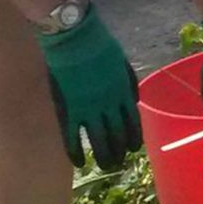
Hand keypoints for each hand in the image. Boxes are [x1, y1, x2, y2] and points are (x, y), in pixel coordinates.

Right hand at [36, 4, 142, 169]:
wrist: (73, 36)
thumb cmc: (98, 44)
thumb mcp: (121, 62)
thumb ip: (127, 83)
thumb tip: (133, 101)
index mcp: (122, 90)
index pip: (132, 120)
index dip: (134, 137)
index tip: (135, 149)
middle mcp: (108, 103)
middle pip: (117, 134)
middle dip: (120, 152)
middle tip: (120, 164)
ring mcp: (87, 107)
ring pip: (97, 140)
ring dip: (103, 156)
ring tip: (107, 167)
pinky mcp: (67, 108)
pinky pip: (71, 137)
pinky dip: (76, 152)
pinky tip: (80, 163)